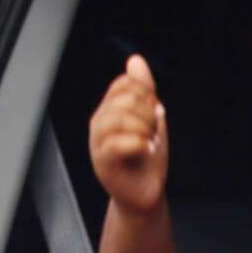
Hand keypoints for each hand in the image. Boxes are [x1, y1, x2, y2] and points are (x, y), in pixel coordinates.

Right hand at [89, 55, 169, 213]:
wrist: (144, 192)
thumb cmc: (145, 157)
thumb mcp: (150, 117)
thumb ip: (143, 88)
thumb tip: (135, 60)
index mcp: (108, 109)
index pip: (123, 84)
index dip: (145, 94)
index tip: (153, 113)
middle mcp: (99, 123)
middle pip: (122, 100)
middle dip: (147, 114)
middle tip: (152, 132)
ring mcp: (97, 142)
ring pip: (118, 118)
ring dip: (143, 130)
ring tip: (149, 142)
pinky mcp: (102, 162)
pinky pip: (116, 143)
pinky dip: (139, 144)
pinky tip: (148, 150)